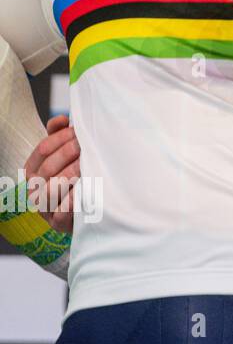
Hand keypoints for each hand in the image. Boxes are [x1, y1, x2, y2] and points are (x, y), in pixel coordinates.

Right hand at [22, 115, 79, 232]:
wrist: (88, 208)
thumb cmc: (76, 175)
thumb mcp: (67, 154)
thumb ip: (60, 135)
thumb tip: (61, 119)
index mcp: (33, 170)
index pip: (42, 149)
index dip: (61, 138)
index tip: (79, 132)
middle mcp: (34, 189)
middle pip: (48, 167)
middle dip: (69, 153)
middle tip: (87, 146)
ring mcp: (44, 208)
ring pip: (51, 190)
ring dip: (70, 175)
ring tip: (87, 165)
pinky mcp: (58, 224)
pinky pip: (61, 214)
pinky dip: (71, 203)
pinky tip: (82, 192)